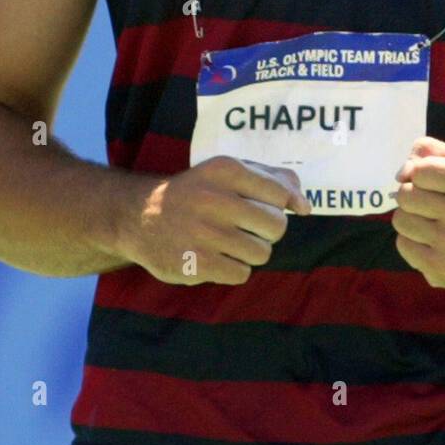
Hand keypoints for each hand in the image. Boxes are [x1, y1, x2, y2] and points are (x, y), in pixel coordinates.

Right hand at [121, 156, 311, 285]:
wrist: (138, 215)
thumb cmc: (196, 193)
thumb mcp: (227, 173)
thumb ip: (272, 180)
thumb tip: (306, 206)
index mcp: (225, 170)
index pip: (280, 195)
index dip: (279, 206)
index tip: (264, 208)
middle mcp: (214, 199)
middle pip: (277, 226)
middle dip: (266, 231)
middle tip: (244, 228)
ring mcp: (203, 233)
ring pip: (262, 253)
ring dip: (250, 252)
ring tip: (228, 242)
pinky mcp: (195, 263)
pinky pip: (241, 274)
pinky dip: (233, 269)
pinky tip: (215, 257)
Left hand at [391, 137, 444, 294]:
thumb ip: (437, 152)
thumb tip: (402, 171)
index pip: (421, 171)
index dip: (422, 173)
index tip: (434, 180)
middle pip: (406, 195)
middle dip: (413, 193)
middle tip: (432, 201)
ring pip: (401, 220)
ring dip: (412, 217)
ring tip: (433, 221)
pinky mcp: (443, 273)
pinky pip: (404, 246)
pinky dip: (413, 241)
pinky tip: (434, 241)